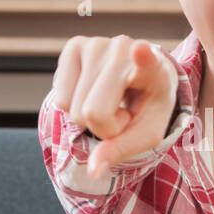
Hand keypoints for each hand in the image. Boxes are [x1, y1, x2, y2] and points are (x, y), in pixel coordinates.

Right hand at [51, 35, 178, 178]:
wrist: (143, 79)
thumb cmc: (148, 107)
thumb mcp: (146, 135)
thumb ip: (122, 150)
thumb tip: (92, 170)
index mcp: (153, 67)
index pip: (145, 60)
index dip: (142, 57)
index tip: (141, 49)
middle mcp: (123, 47)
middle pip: (93, 113)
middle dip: (105, 126)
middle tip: (123, 111)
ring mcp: (95, 43)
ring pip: (72, 108)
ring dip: (89, 116)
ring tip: (111, 100)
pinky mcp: (74, 45)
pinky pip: (60, 99)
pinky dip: (74, 106)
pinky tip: (95, 92)